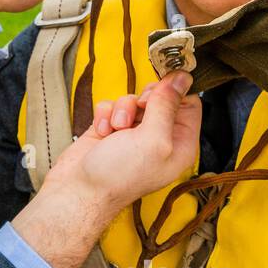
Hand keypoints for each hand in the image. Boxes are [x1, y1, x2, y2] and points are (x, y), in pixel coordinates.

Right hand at [11, 72, 201, 267]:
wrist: (79, 191)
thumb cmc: (119, 175)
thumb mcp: (152, 138)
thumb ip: (168, 105)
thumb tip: (183, 77)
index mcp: (179, 143)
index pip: (189, 103)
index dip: (174, 93)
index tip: (158, 93)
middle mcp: (159, 137)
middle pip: (160, 97)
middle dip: (144, 99)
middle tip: (138, 111)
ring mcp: (133, 133)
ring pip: (133, 100)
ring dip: (122, 108)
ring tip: (116, 128)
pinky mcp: (110, 129)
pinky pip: (111, 106)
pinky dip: (105, 115)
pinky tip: (102, 132)